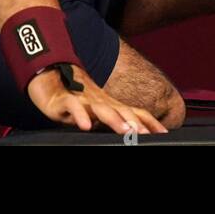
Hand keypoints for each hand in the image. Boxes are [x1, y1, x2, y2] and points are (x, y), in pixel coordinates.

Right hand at [27, 64, 166, 134]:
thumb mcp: (98, 113)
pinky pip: (74, 107)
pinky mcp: (66, 101)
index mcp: (111, 104)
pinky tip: (85, 126)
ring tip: (125, 131)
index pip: (136, 112)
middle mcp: (101, 101)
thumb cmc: (76, 99)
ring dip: (115, 120)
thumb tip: (132, 132)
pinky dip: (80, 116)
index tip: (164, 132)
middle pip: (122, 110)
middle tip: (146, 134)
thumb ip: (114, 120)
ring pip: (102, 109)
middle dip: (136, 123)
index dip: (150, 122)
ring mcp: (85, 100)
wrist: (50, 80)